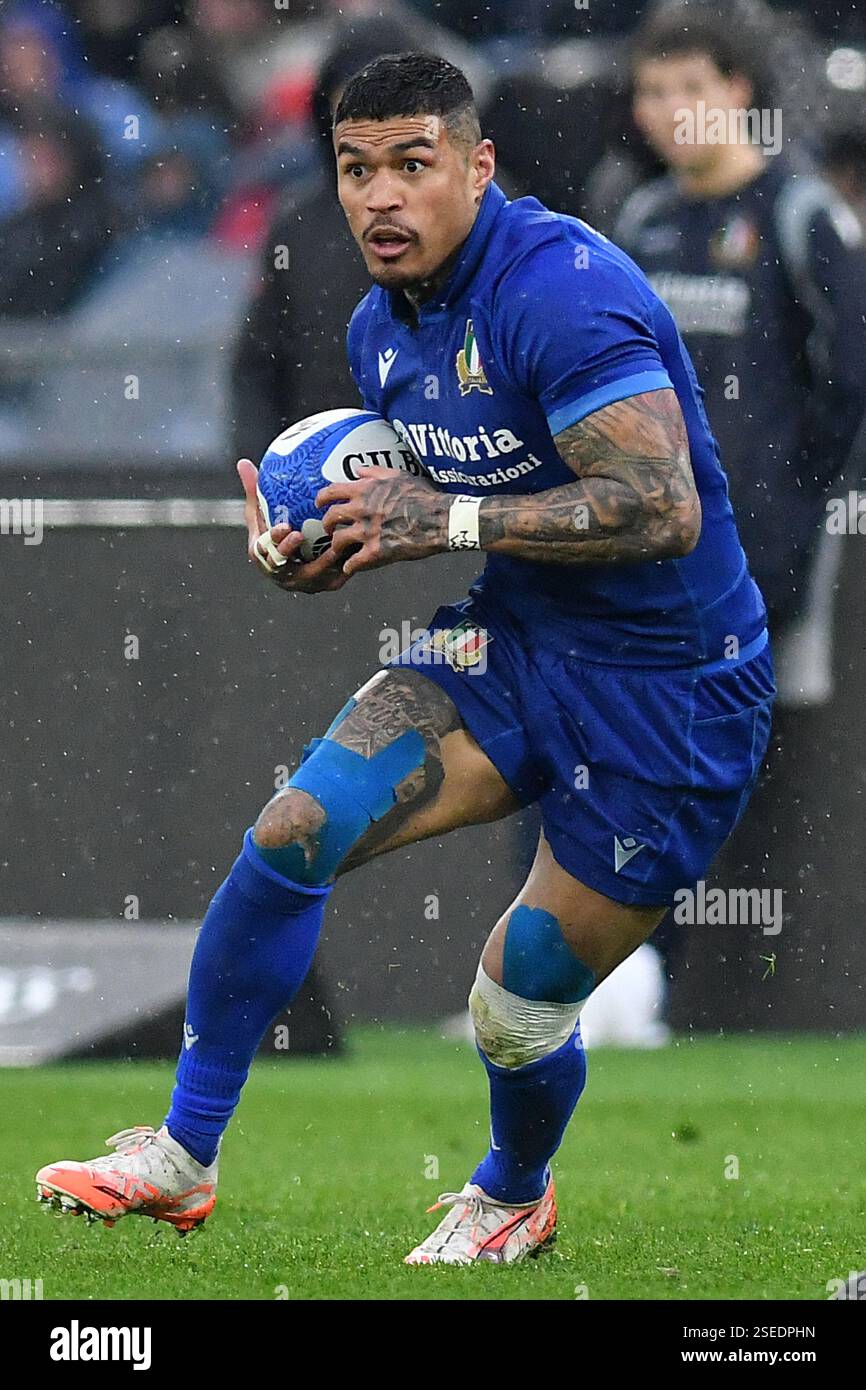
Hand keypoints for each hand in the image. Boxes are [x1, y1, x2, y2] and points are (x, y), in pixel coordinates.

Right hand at [237, 458, 348, 593]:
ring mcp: (306, 583)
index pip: (264, 552)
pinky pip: (336, 576)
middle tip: (300, 535)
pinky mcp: (328, 584)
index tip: (283, 527)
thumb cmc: (280, 533)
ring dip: (323, 560)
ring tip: (333, 542)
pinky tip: (352, 547)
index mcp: (265, 559)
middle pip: (285, 568)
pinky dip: (343, 563)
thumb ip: (255, 491)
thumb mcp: (264, 513)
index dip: (273, 541)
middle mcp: (284, 576)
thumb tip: (243, 463)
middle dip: (292, 553)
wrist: (303, 560)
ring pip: (314, 575)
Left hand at [316, 467, 449, 577]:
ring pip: (338, 541)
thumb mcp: (399, 475)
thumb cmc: (424, 497)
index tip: (319, 504)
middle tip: (329, 529)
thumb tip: (358, 470)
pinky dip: (349, 566)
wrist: (441, 519)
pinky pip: (353, 562)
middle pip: (331, 517)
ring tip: (339, 550)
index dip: (321, 499)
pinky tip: (350, 567)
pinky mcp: (377, 552)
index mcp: (366, 490)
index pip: (332, 491)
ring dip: (336, 547)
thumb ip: (375, 472)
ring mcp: (368, 532)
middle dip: (327, 524)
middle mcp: (362, 510)